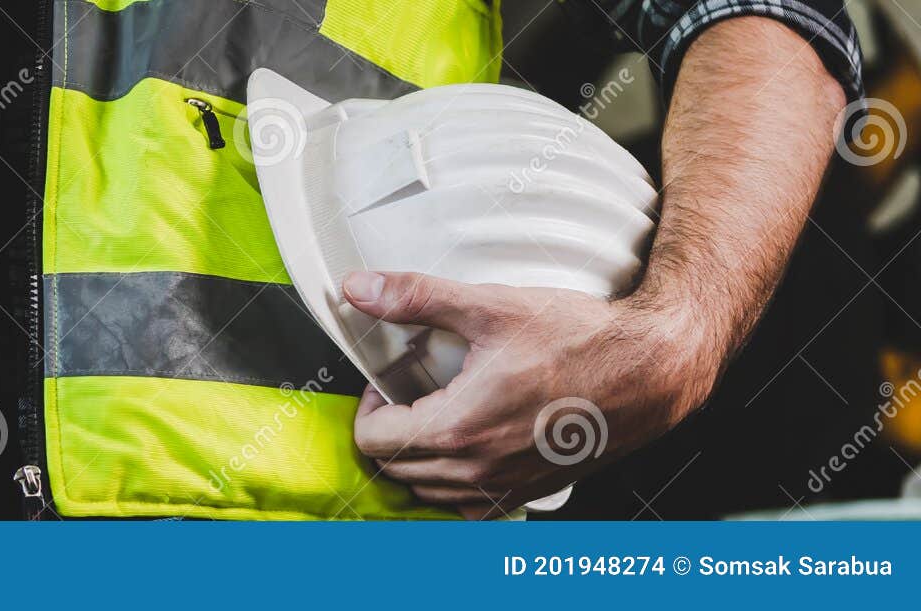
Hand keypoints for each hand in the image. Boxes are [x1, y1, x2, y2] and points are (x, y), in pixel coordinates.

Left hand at [342, 270, 724, 519]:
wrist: (652, 368)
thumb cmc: (582, 338)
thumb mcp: (491, 306)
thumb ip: (416, 298)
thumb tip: (359, 289)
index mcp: (458, 429)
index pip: (373, 439)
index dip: (370, 405)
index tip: (389, 382)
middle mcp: (478, 471)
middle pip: (396, 468)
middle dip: (390, 430)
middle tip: (411, 394)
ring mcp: (506, 488)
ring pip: (429, 491)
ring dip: (419, 459)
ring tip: (438, 415)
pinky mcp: (530, 492)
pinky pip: (470, 506)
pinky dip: (456, 484)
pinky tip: (471, 447)